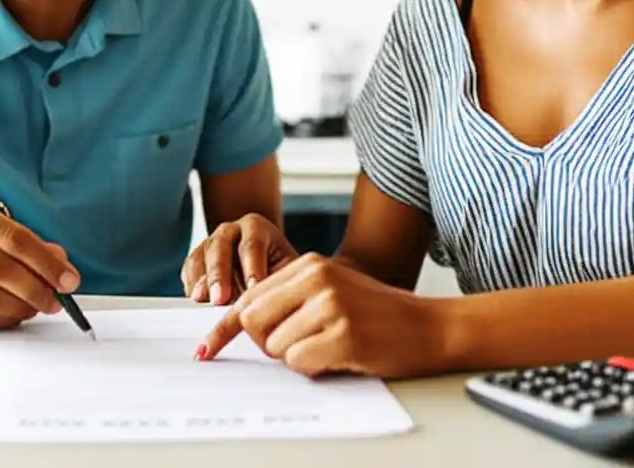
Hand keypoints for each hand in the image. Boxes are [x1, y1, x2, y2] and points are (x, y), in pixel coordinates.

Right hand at [0, 193, 80, 328]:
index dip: (47, 262)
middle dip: (38, 288)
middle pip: (2, 268)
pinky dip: (0, 319)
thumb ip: (22, 240)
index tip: (69, 279)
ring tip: (36, 309)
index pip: (15, 237)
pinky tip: (14, 316)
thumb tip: (61, 261)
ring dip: (21, 307)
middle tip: (56, 301)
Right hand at [181, 213, 298, 304]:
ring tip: (202, 300)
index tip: (252, 288)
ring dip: (201, 281)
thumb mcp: (286, 269)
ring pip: (201, 257)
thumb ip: (279, 279)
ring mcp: (210, 242)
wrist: (262, 261)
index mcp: (256, 227)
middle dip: (219, 275)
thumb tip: (273, 299)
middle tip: (220, 299)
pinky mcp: (197, 258)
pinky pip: (190, 268)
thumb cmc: (278, 267)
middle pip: (220, 247)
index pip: (252, 244)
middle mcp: (230, 230)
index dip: (252, 266)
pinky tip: (197, 298)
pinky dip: (191, 284)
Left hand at [195, 253, 448, 377]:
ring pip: (276, 347)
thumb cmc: (377, 313)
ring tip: (328, 348)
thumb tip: (242, 321)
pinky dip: (313, 369)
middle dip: (266, 344)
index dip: (223, 328)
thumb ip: (289, 299)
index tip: (204, 349)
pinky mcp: (344, 336)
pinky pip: (300, 363)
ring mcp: (331, 306)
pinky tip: (339, 357)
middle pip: (252, 322)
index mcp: (309, 264)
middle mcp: (317, 279)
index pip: (248, 298)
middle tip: (296, 347)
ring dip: (296, 358)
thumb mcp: (331, 289)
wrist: (429, 326)